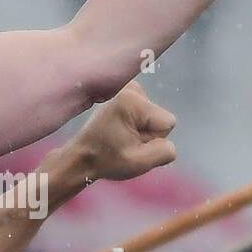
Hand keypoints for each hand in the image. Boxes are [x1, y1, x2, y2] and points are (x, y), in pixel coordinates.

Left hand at [56, 81, 176, 186]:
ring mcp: (127, 89)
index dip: (153, 139)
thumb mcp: (140, 162)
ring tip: (119, 137)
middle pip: (161, 119)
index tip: (130, 143)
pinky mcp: (125, 95)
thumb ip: (164, 151)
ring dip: (141, 131)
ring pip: (154, 117)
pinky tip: (119, 130)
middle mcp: (130, 89)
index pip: (168, 123)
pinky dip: (137, 124)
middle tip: (123, 142)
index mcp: (131, 101)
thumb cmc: (107, 159)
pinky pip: (147, 114)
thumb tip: (169, 143)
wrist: (82, 156)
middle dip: (147, 135)